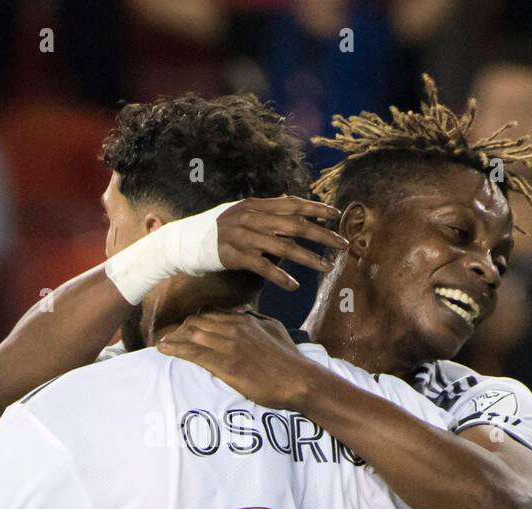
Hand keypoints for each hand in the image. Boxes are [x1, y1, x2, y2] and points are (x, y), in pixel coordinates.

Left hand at [157, 310, 317, 409]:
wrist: (299, 379)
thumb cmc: (290, 360)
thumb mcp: (274, 331)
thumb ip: (258, 322)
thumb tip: (249, 317)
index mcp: (245, 320)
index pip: (211, 314)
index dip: (195, 322)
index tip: (185, 330)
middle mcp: (234, 327)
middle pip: (196, 322)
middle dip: (180, 330)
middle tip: (169, 339)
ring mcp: (228, 344)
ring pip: (191, 335)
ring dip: (173, 339)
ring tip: (162, 345)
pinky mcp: (225, 363)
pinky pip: (193, 352)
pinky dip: (175, 349)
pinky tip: (164, 350)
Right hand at [215, 196, 345, 291]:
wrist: (189, 241)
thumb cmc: (223, 228)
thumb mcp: (245, 212)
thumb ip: (269, 208)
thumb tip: (292, 200)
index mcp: (257, 205)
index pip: (292, 204)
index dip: (316, 208)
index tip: (336, 215)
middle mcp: (252, 218)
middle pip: (294, 226)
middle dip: (322, 235)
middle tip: (343, 245)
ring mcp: (243, 237)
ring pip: (283, 247)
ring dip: (308, 258)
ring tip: (327, 267)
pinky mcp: (235, 256)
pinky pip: (262, 267)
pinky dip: (279, 276)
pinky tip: (294, 286)